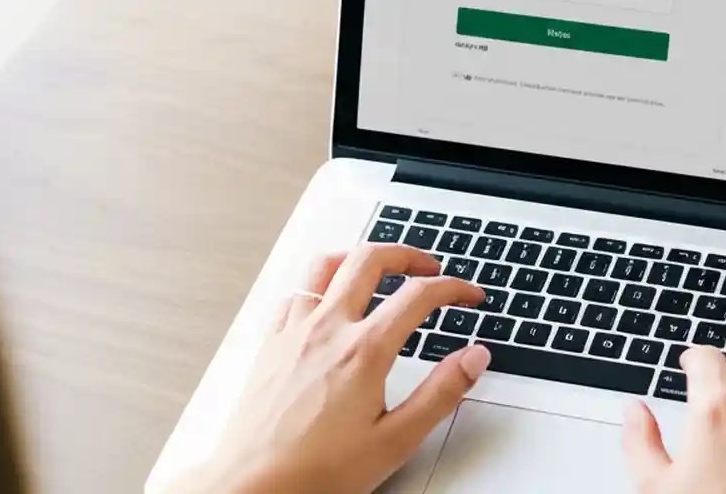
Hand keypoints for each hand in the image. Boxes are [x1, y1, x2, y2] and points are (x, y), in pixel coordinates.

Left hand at [167, 244, 488, 493]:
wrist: (252, 488)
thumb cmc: (316, 472)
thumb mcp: (395, 440)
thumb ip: (441, 393)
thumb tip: (473, 358)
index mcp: (364, 352)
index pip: (419, 295)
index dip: (454, 288)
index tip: (469, 295)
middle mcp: (327, 330)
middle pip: (371, 259)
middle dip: (408, 254)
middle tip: (428, 267)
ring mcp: (293, 332)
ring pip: (326, 265)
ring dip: (358, 257)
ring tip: (379, 267)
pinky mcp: (270, 344)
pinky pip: (294, 294)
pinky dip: (318, 285)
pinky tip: (327, 301)